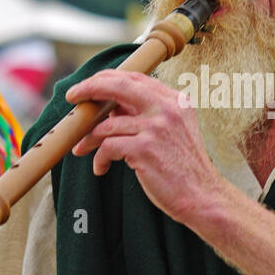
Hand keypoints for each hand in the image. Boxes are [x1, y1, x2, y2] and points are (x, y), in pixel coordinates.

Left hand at [66, 70, 227, 225]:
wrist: (203, 197)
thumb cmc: (184, 169)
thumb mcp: (173, 131)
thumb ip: (148, 115)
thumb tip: (110, 108)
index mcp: (175, 101)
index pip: (135, 78)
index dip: (107, 78)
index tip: (88, 86)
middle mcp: (167, 108)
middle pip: (118, 86)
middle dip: (89, 88)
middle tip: (72, 97)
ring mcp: (156, 127)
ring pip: (107, 124)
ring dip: (90, 139)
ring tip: (83, 150)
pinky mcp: (145, 148)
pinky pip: (108, 147)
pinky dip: (100, 159)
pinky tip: (101, 169)